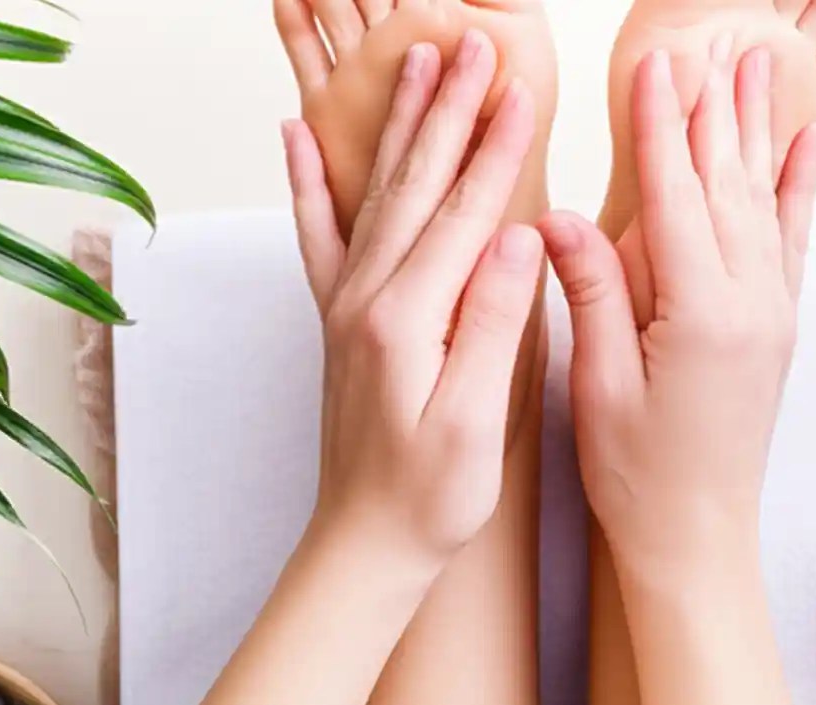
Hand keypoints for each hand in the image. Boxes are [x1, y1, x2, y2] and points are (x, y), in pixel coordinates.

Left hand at [286, 30, 541, 559]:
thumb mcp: (474, 422)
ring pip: (375, 192)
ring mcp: (345, 305)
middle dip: (448, 107)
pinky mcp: (337, 319)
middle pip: (415, 182)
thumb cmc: (430, 498)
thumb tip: (518, 237)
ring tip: (415, 60)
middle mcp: (366, 298)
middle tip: (470, 43)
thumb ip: (492, 324)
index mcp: (408, 319)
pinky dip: (306, 180)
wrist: (364, 543)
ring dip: (399, 123)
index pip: (464, 212)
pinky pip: (317, 235)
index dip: (495, 147)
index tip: (520, 87)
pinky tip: (295, 134)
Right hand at [539, 38, 815, 569]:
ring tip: (753, 65)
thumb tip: (557, 218)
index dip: (661, 128)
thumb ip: (591, 293)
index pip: (674, 198)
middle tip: (703, 45)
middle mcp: (751, 303)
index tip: (654, 69)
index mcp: (701, 315)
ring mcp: (773, 312)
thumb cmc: (641, 474)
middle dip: (710, 110)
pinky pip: (794, 240)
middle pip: (725, 184)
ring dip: (753, 129)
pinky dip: (800, 186)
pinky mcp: (778, 325)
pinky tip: (806, 143)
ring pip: (762, 200)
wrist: (699, 536)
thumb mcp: (600, 385)